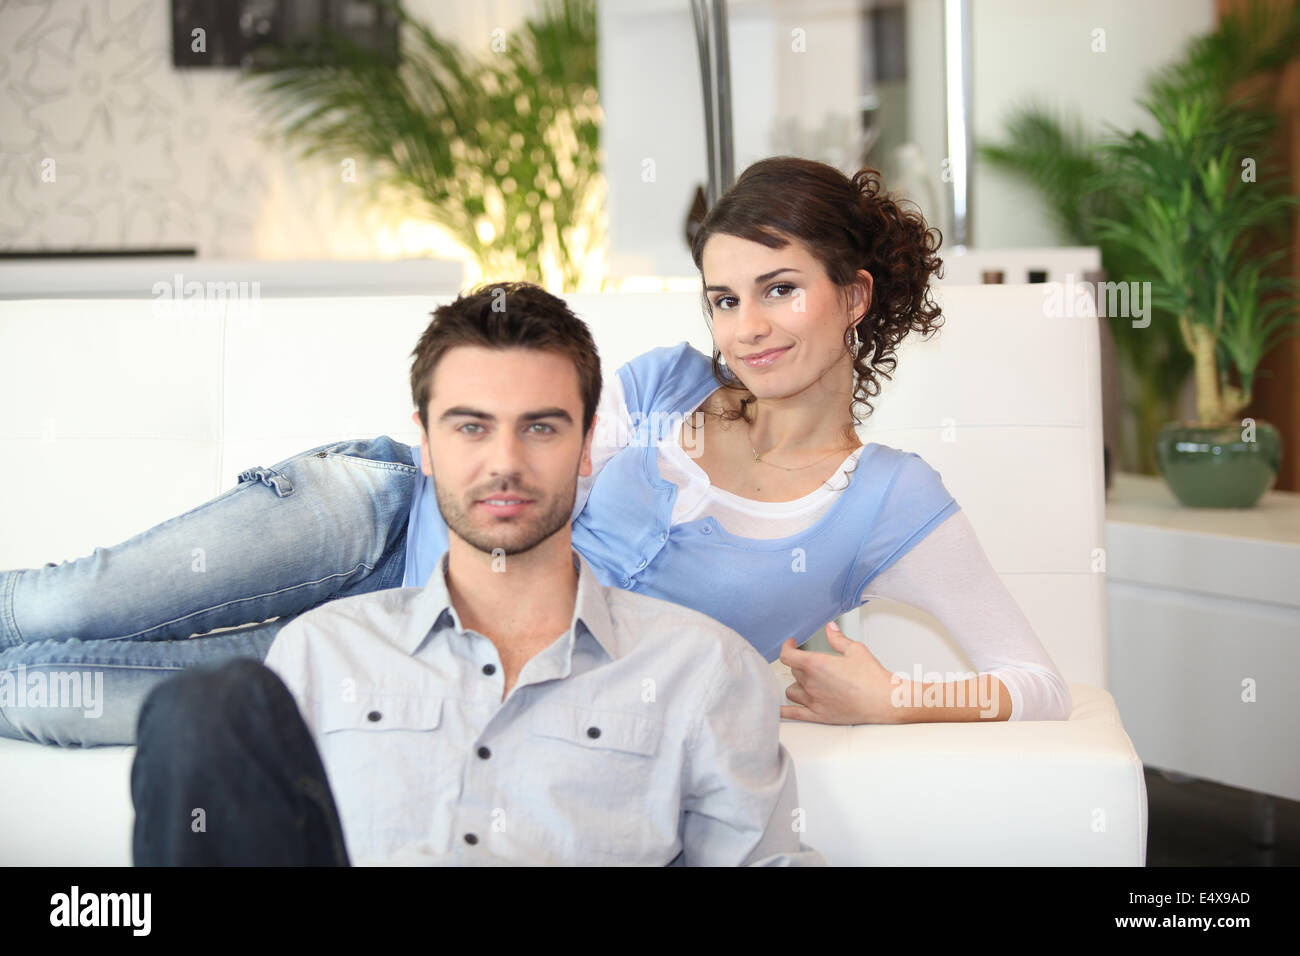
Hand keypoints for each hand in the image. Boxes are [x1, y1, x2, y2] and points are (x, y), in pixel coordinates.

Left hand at [779, 621, 902, 724]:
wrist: (884, 701)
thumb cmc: (872, 677)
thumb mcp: (855, 650)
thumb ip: (838, 638)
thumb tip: (830, 628)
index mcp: (816, 665)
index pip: (787, 656)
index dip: (786, 647)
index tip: (790, 644)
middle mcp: (811, 683)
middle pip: (794, 672)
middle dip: (800, 666)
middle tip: (813, 664)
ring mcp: (813, 701)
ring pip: (792, 691)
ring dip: (797, 685)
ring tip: (806, 683)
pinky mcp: (819, 716)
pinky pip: (793, 714)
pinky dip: (783, 711)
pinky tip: (778, 709)